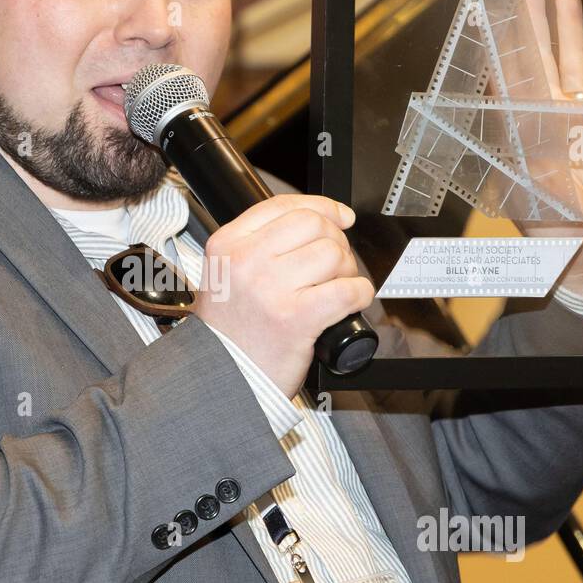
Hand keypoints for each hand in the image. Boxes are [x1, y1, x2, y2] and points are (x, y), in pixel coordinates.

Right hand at [194, 194, 375, 398]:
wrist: (222, 377)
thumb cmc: (229, 331)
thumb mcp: (227, 274)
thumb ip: (260, 245)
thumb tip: (320, 220)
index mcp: (228, 245)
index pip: (284, 206)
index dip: (322, 207)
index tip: (339, 216)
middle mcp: (247, 261)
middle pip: (314, 225)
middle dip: (336, 241)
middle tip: (335, 264)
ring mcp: (271, 288)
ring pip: (333, 254)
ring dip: (347, 269)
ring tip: (338, 286)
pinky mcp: (296, 318)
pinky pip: (347, 290)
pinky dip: (359, 293)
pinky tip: (352, 301)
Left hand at [501, 0, 582, 296]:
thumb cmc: (558, 240)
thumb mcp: (530, 202)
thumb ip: (517, 166)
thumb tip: (498, 132)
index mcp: (527, 136)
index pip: (511, 78)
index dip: (501, 42)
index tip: (489, 7)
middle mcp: (554, 122)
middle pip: (540, 58)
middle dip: (530, 19)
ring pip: (576, 60)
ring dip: (568, 25)